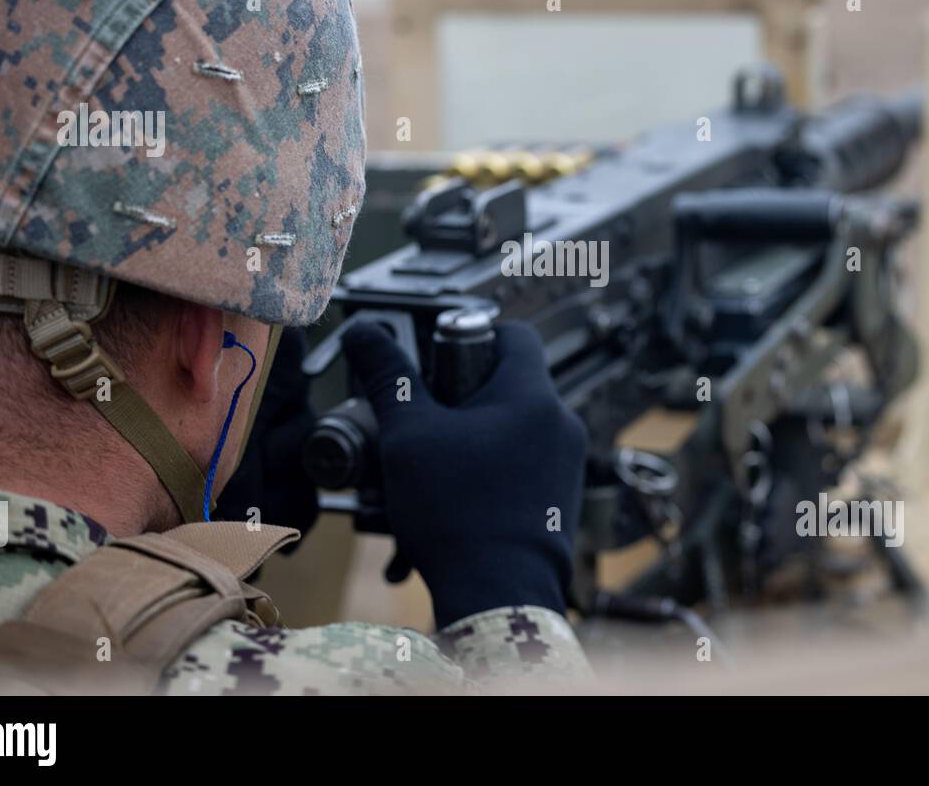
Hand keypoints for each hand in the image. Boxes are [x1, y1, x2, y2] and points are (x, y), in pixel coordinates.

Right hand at [341, 320, 585, 625]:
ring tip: (424, 476)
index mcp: (533, 395)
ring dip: (465, 445)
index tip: (435, 361)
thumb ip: (387, 377)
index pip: (513, 334)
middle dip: (457, 400)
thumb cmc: (457, 514)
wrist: (500, 595)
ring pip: (509, 433)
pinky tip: (446, 508)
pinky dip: (484, 479)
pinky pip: (520, 471)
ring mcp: (566, 464)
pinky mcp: (560, 499)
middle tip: (420, 423)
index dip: (470, 336)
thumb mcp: (407, 436)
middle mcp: (561, 424)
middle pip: (506, 385)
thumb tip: (363, 333)